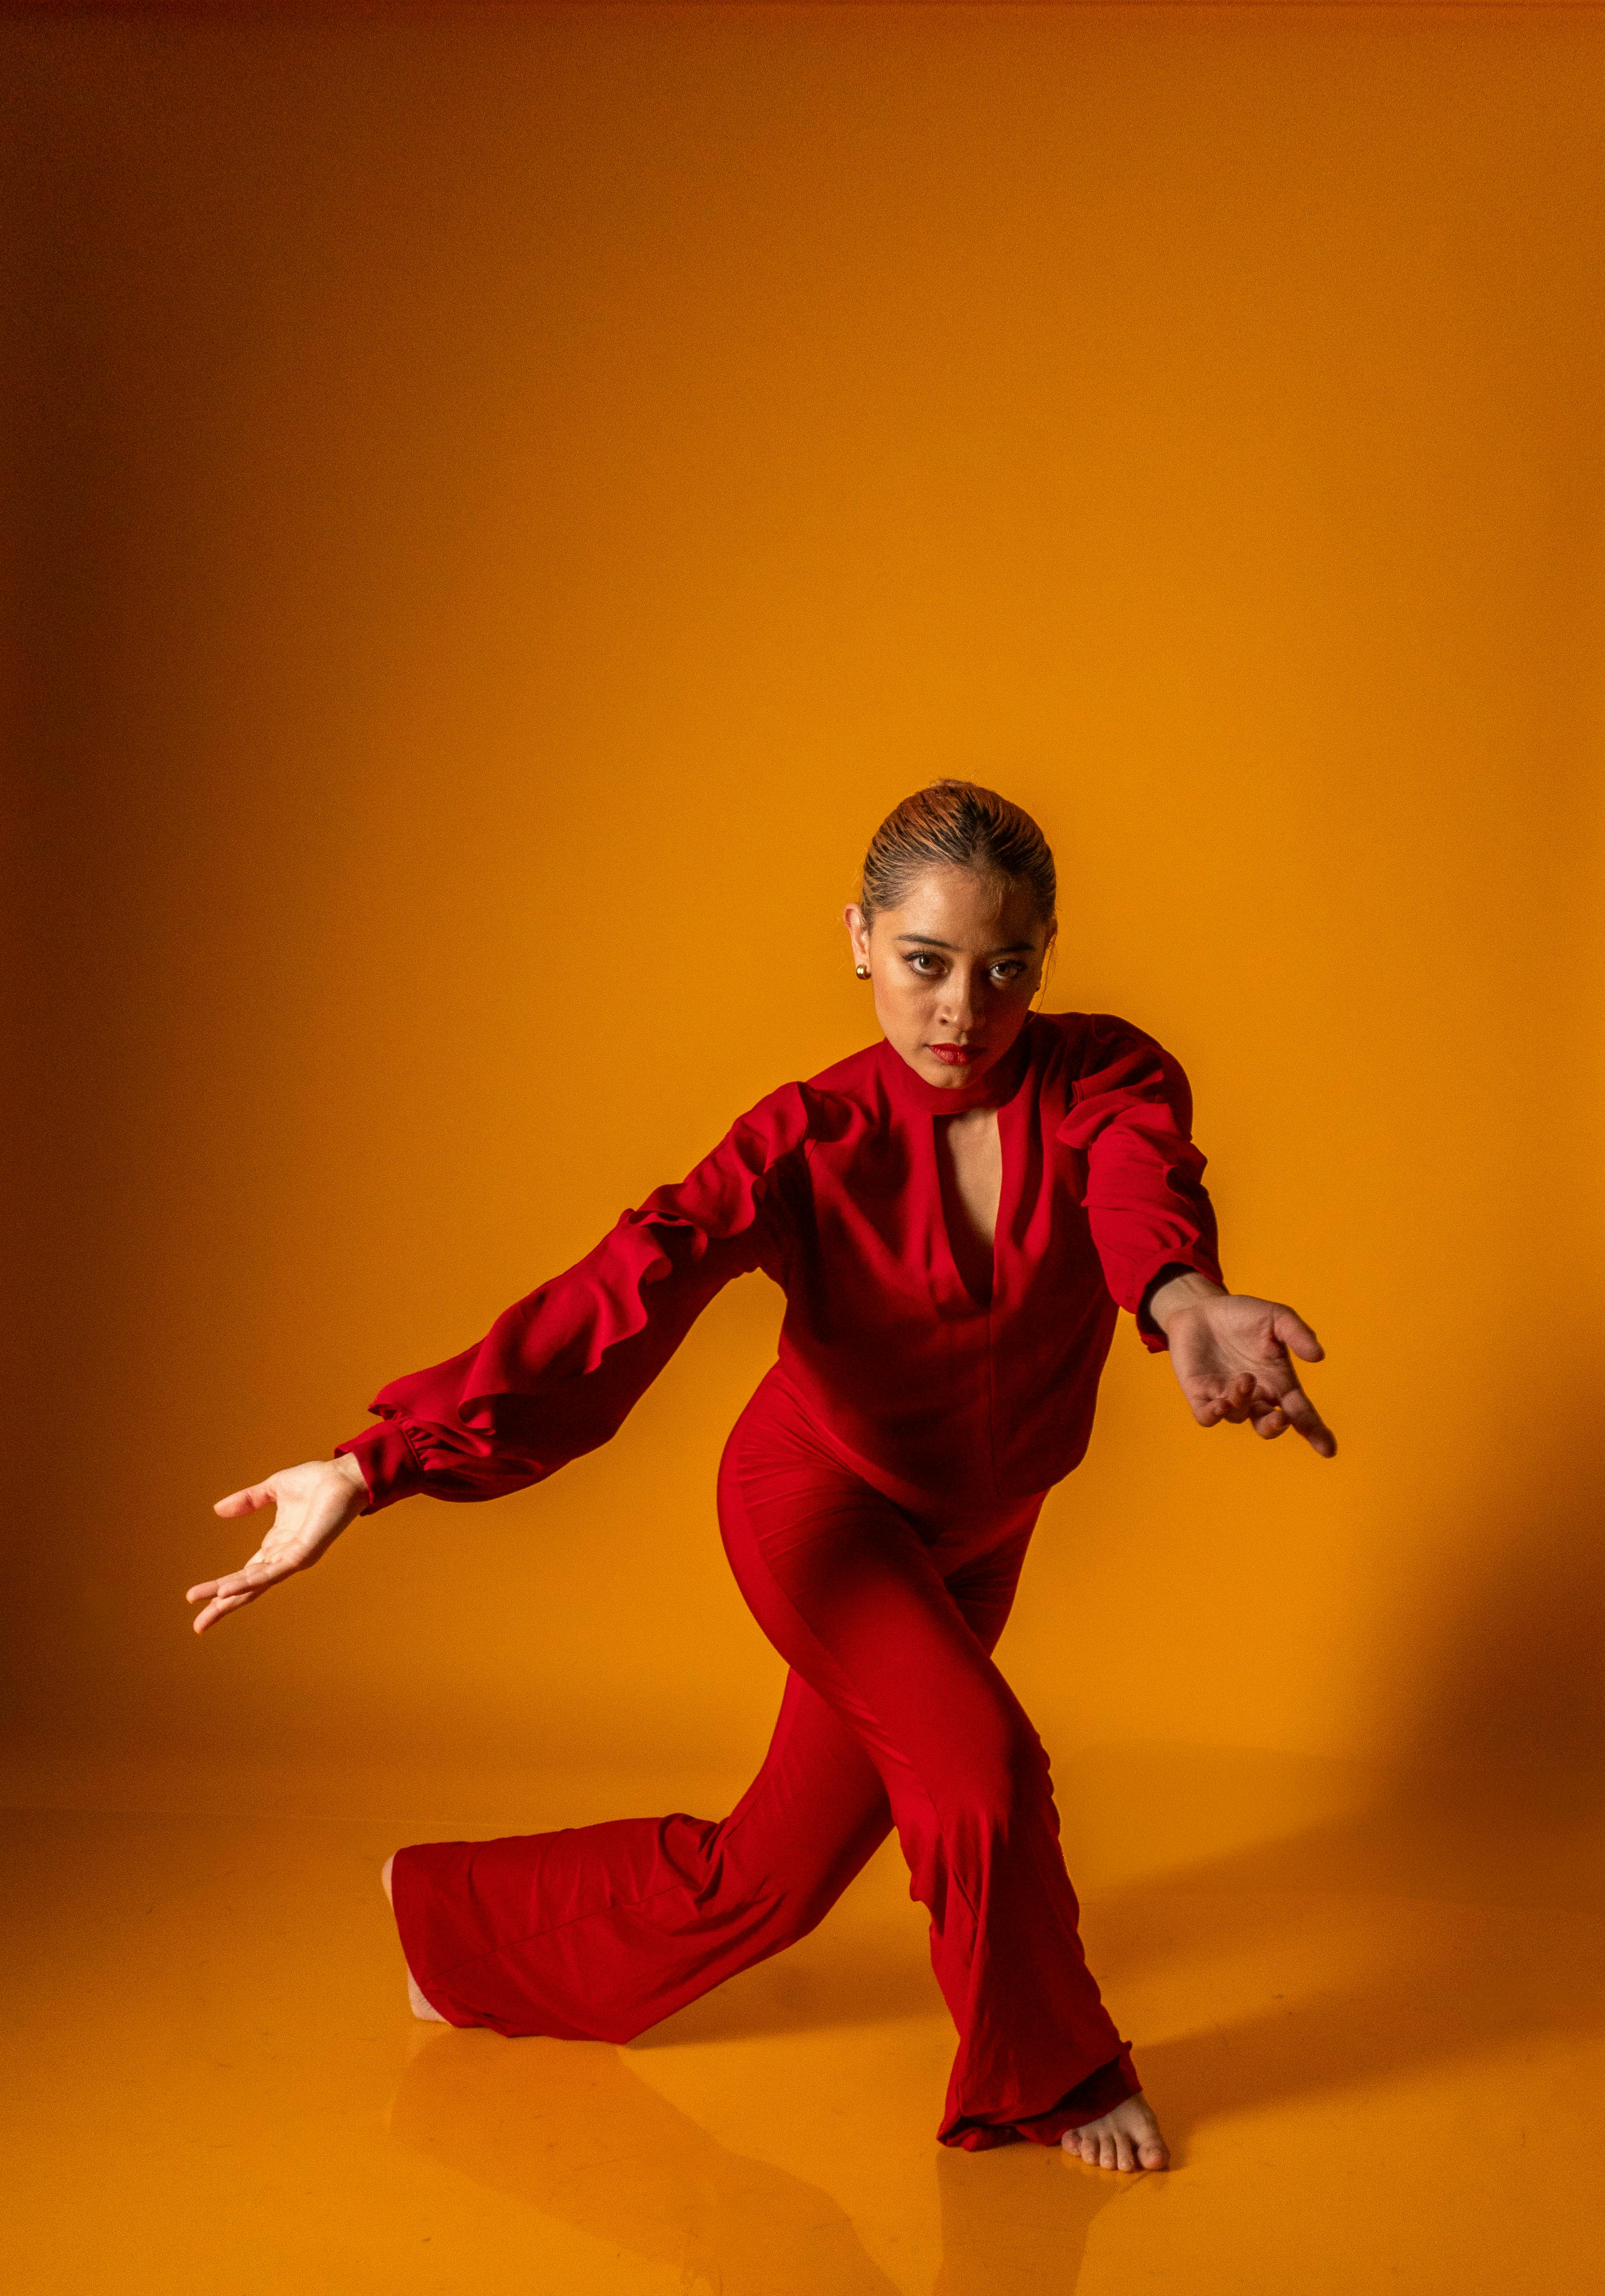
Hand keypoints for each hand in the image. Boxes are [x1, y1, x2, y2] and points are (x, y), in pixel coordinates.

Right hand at [186, 1455, 369, 1632]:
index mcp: (276, 1545)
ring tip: (204, 1609)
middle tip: (198, 1627)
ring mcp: (293, 1559)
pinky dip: (248, 1582)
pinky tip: (227, 1590)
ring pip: (254, 1584)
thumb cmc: (317, 1481)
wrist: (346, 1476)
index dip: (222, 1589)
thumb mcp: (274, 1489)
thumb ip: (248, 1500)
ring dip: (227, 1595)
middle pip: (247, 1588)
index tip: (196, 1599)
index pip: (244, 1574)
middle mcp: (283, 1556)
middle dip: (222, 1606)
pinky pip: (271, 1572)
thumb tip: (217, 1510)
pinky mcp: (303, 1554)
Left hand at [1149, 1276, 1335, 1457]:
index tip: (1329, 1450)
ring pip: (1238, 1416)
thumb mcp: (1276, 1317)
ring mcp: (1227, 1398)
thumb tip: (1318, 1356)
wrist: (1202, 1307)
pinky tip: (1220, 1403)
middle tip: (1280, 1418)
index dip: (1315, 1432)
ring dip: (1243, 1401)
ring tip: (1245, 1378)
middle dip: (1275, 1427)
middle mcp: (1255, 1397)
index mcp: (1279, 1383)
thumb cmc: (1244, 1316)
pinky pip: (1207, 1416)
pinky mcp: (1200, 1395)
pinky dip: (1214, 1415)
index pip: (1301, 1414)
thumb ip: (1297, 1333)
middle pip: (1269, 1426)